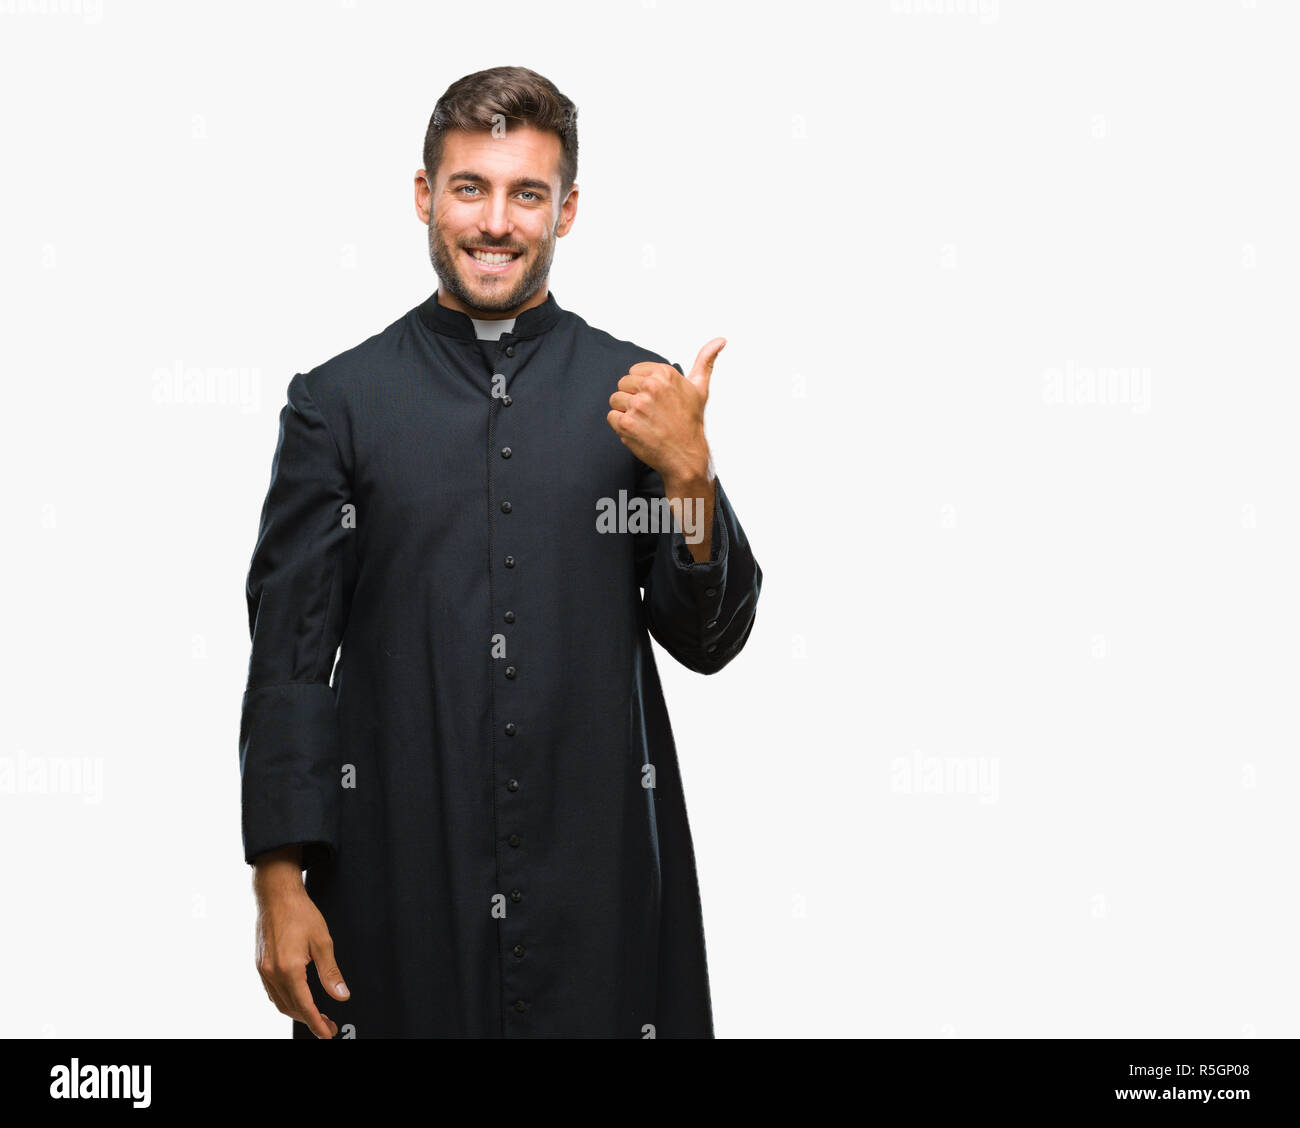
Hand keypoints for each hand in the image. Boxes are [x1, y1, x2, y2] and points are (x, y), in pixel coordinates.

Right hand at [253, 849, 348, 1038]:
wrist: (277, 895)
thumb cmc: (300, 912)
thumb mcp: (323, 941)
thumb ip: (331, 972)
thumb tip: (341, 995)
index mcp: (289, 969)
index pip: (305, 1006)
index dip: (317, 1023)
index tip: (328, 1033)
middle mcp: (272, 973)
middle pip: (291, 1008)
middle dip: (310, 1020)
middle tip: (328, 1024)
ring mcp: (263, 970)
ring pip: (280, 1002)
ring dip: (298, 1012)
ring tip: (316, 1015)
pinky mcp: (260, 965)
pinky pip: (272, 992)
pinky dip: (286, 1000)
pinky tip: (297, 999)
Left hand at [606, 337, 725, 484]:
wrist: (686, 455)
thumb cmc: (690, 421)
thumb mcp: (700, 388)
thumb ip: (705, 361)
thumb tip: (721, 340)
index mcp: (664, 373)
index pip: (634, 373)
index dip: (643, 388)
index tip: (658, 402)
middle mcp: (651, 386)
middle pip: (622, 385)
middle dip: (633, 399)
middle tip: (651, 414)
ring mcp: (638, 405)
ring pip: (615, 400)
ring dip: (625, 413)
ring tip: (645, 423)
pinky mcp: (626, 423)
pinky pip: (611, 417)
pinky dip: (621, 426)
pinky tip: (639, 432)